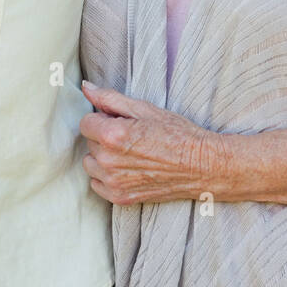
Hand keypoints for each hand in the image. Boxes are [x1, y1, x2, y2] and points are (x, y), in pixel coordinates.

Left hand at [80, 81, 218, 204]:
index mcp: (112, 135)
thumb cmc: (177, 134)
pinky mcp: (120, 198)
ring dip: (103, 157)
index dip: (102, 119)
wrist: (201, 165)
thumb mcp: (145, 108)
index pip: (85, 122)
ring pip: (91, 164)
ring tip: (129, 153)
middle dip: (103, 137)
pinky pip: (97, 184)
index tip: (119, 121)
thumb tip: (86, 88)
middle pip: (89, 143)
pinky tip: (127, 169)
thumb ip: (110, 98)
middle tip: (131, 136)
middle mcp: (109, 161)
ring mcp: (114, 182)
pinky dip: (107, 177)